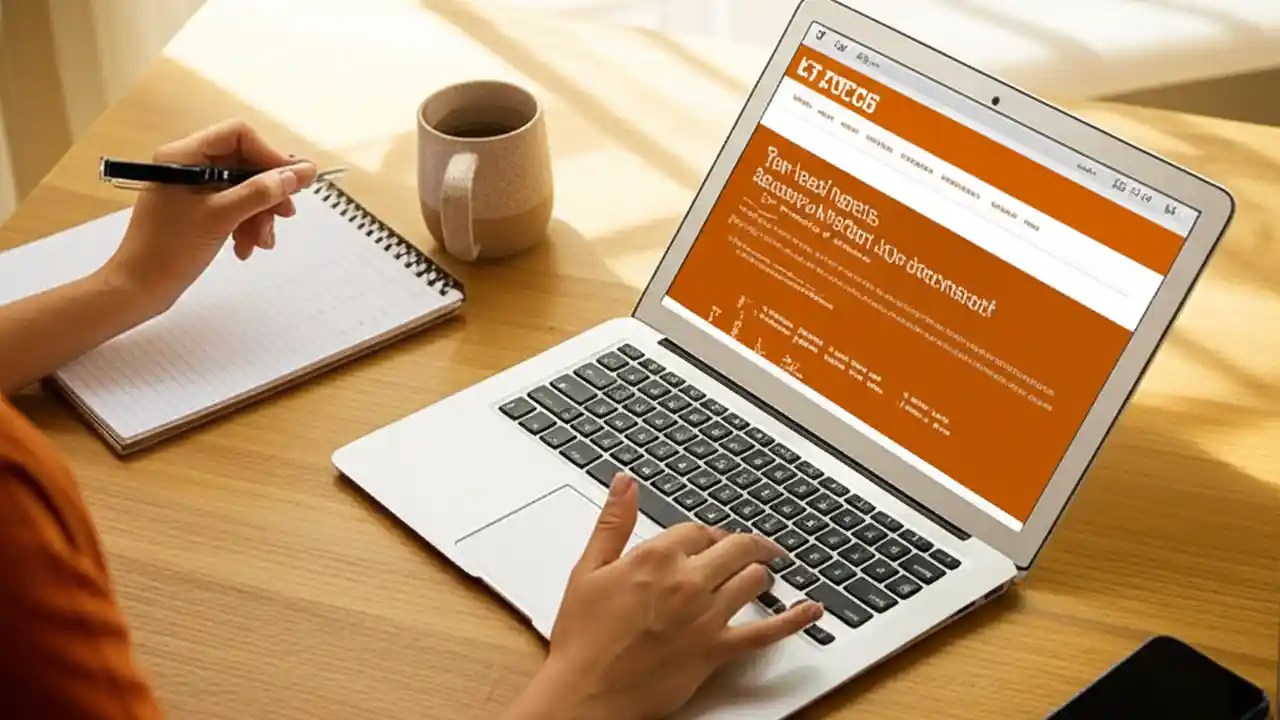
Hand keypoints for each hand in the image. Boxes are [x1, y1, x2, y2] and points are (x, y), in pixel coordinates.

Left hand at [99, 119, 317, 314]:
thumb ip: (263, 192)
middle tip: (285, 216)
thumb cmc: (171, 248)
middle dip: (267, 193)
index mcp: (185, 155)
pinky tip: (245, 249)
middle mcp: (189, 166)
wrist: (139, 288)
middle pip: (244, 164)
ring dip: (259, 216)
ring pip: (243, 190)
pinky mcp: (198, 212)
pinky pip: (233, 209)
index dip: (269, 155)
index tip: (291, 183)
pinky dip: (245, 226)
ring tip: (261, 243)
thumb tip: (304, 171)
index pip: (239, 135)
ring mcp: (193, 190)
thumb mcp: (222, 216)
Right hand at [505, 475, 822, 719]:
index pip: (696, 529)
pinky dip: (793, 620)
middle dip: (744, 544)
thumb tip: (625, 483)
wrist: (587, 692)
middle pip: (734, 547)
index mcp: (655, 557)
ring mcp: (706, 616)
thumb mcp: (588, 569)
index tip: (705, 539)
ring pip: (752, 580)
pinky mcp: (716, 650)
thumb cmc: (583, 638)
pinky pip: (766, 632)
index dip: (704, 533)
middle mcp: (687, 581)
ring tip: (763, 574)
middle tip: (749, 547)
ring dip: (760, 573)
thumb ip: (613, 522)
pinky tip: (810, 610)